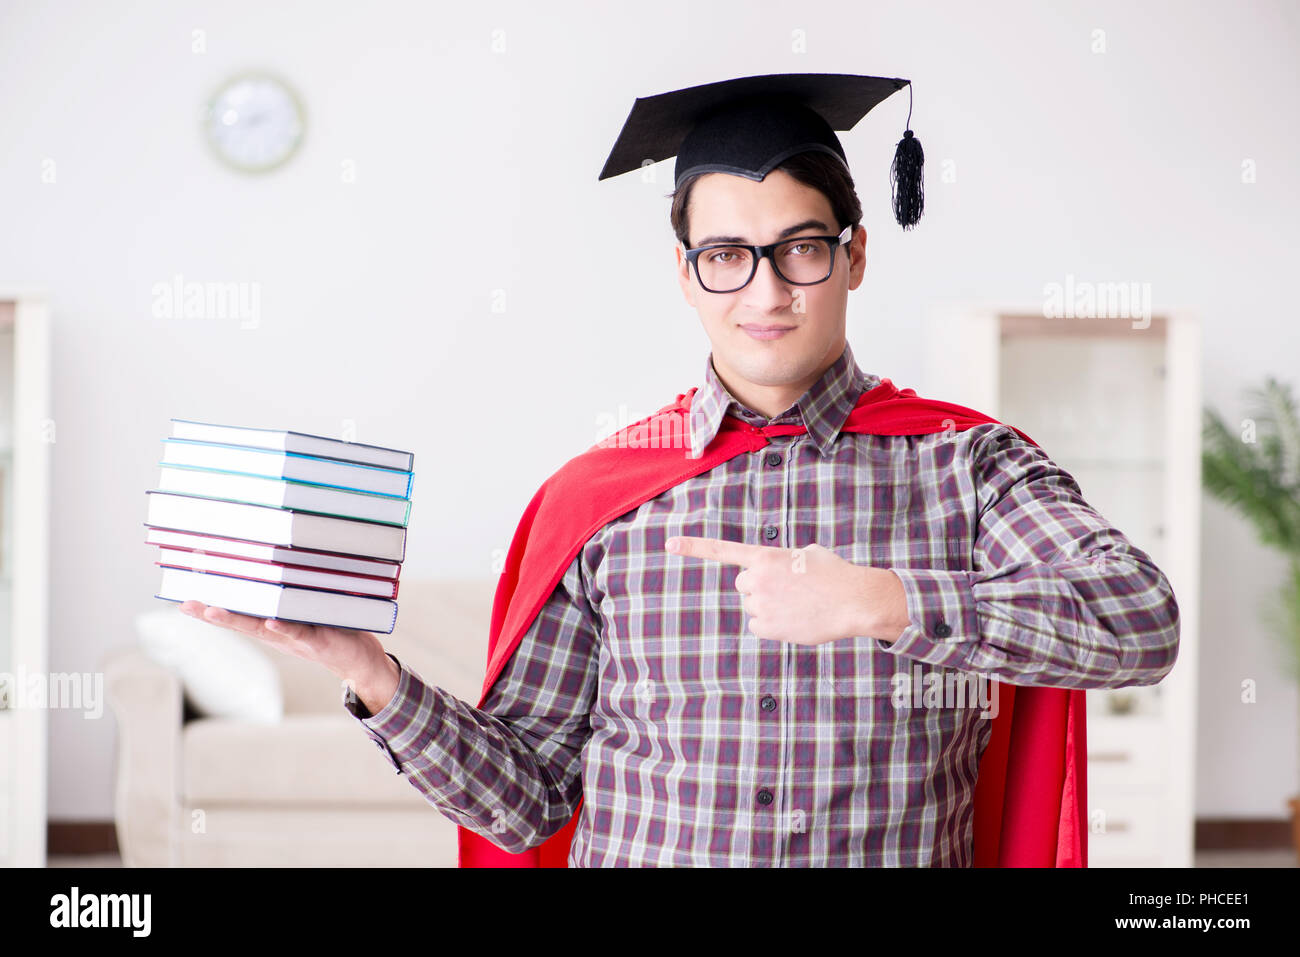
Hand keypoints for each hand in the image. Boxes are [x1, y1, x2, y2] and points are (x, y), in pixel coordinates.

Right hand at [177, 601, 398, 712]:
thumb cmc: (333, 627)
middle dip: (212, 613)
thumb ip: (294, 589)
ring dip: (237, 620)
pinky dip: (284, 627)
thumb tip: (282, 557)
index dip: (212, 607)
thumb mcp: (310, 607)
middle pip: (240, 622)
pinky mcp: (319, 640)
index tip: (184, 597)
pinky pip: (299, 632)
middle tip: (186, 604)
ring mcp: (296, 638)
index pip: (239, 613)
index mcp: (273, 624)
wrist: (361, 659)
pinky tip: (270, 621)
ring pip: (262, 628)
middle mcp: (278, 633)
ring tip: (213, 610)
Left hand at [664, 537, 909, 645]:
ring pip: (752, 606)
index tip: (669, 543)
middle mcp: (757, 580)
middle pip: (743, 585)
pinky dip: (772, 625)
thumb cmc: (835, 574)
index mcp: (765, 556)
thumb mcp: (807, 553)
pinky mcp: (766, 628)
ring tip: (797, 604)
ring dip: (768, 605)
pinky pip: (758, 626)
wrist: (854, 601)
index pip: (722, 550)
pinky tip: (794, 619)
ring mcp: (760, 605)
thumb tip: (781, 571)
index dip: (693, 547)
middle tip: (787, 588)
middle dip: (759, 586)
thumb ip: (783, 559)